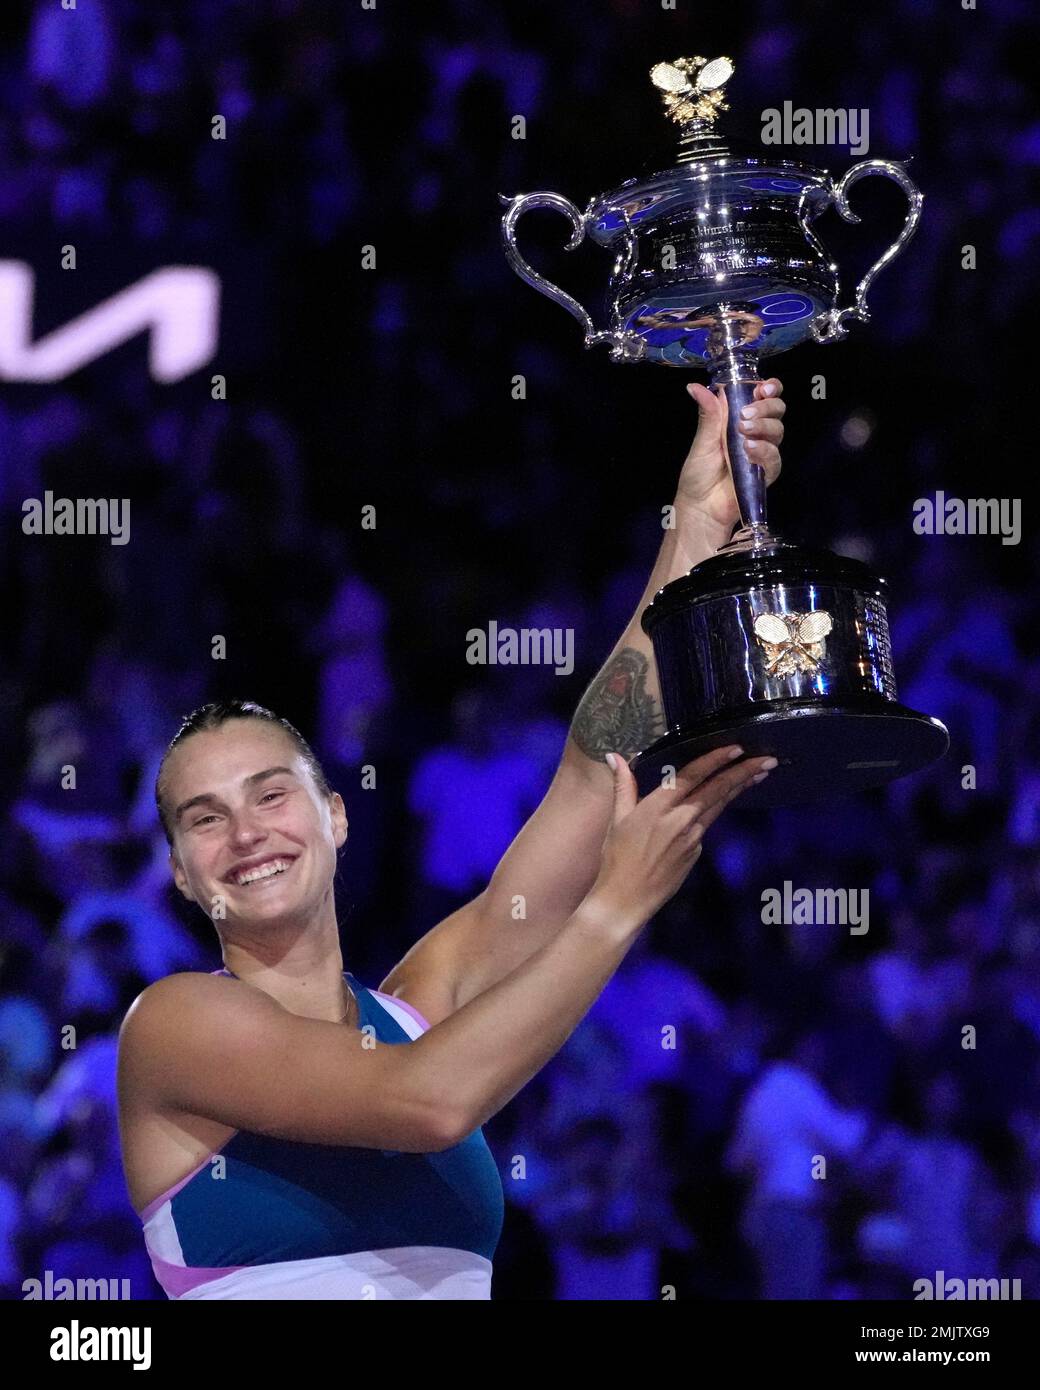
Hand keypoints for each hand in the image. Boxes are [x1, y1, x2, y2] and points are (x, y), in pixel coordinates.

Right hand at [588, 745, 775, 926]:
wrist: (626, 899)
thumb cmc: (616, 858)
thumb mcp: (617, 818)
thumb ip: (623, 785)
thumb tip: (615, 757)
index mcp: (658, 807)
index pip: (692, 776)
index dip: (716, 760)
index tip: (737, 748)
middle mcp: (681, 820)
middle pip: (717, 790)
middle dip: (744, 772)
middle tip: (768, 759)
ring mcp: (693, 838)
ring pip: (718, 807)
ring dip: (739, 788)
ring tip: (760, 774)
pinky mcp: (696, 853)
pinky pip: (706, 825)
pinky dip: (716, 810)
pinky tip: (722, 802)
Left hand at [676, 378, 784, 533]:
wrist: (701, 506)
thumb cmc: (699, 473)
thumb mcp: (702, 441)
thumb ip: (708, 414)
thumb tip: (695, 387)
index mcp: (740, 419)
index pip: (763, 396)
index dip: (770, 388)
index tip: (762, 388)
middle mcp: (755, 432)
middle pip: (776, 410)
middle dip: (766, 407)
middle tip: (746, 414)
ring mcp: (763, 452)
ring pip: (777, 430)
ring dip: (763, 427)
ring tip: (743, 432)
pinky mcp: (767, 472)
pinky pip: (774, 457)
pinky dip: (763, 451)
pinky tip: (749, 451)